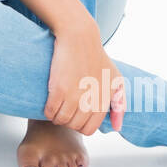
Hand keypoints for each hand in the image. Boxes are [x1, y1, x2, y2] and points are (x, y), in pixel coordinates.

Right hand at [44, 16, 124, 134]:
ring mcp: (74, 96)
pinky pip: (50, 111)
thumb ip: (119, 104)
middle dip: (68, 121)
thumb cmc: (97, 56)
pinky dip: (48, 110)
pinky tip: (50, 102)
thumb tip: (117, 127)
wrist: (79, 37)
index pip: (89, 129)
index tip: (75, 114)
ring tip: (56, 106)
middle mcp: (90, 101)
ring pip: (61, 121)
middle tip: (64, 109)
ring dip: (56, 117)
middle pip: (74, 126)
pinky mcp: (59, 89)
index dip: (80, 124)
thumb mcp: (116, 79)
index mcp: (104, 101)